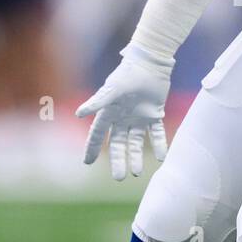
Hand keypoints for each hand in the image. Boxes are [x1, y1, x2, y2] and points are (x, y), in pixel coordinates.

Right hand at [75, 44, 170, 179]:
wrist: (151, 63)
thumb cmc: (128, 74)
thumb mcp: (112, 89)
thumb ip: (97, 102)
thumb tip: (78, 113)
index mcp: (109, 112)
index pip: (98, 134)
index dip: (92, 148)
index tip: (87, 162)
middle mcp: (122, 118)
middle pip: (118, 143)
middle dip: (118, 160)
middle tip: (119, 178)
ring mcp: (139, 117)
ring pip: (136, 142)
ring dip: (136, 156)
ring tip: (137, 173)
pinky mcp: (155, 114)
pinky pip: (156, 133)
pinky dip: (159, 144)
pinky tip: (162, 157)